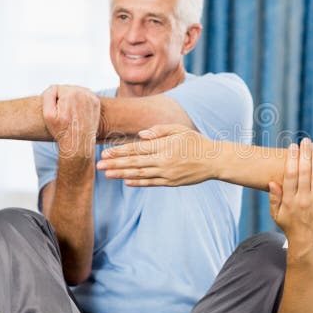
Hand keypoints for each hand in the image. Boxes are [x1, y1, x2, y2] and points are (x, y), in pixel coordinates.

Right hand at [41, 85, 99, 158]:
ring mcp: (91, 97)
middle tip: (63, 115)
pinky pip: (84, 96)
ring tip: (70, 114)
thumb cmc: (62, 130)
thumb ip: (48, 95)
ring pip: (75, 92)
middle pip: (66, 89)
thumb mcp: (48, 114)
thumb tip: (54, 87)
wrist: (78, 143)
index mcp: (70, 93)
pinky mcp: (96, 102)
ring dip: (71, 100)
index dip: (53, 101)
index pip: (55, 89)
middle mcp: (83, 92)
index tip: (56, 112)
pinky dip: (80, 102)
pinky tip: (77, 112)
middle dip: (62, 100)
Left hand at [96, 124, 215, 185]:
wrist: (214, 161)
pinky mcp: (171, 182)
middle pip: (134, 163)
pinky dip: (138, 183)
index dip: (120, 151)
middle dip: (115, 164)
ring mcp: (167, 173)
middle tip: (98, 165)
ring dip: (122, 174)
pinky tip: (126, 181)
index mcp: (164, 146)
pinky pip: (151, 183)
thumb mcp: (179, 130)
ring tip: (107, 174)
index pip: (137, 149)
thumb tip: (141, 135)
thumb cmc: (195, 142)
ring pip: (140, 174)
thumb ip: (159, 131)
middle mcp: (163, 161)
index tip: (105, 152)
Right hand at [269, 139, 312, 257]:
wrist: (307, 244)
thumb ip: (274, 198)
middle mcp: (302, 201)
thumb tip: (272, 182)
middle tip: (305, 141)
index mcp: (289, 201)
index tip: (292, 147)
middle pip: (304, 172)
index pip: (290, 175)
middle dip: (305, 154)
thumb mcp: (276, 214)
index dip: (292, 159)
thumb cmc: (290, 227)